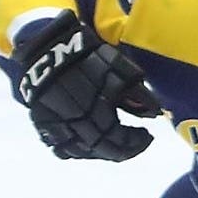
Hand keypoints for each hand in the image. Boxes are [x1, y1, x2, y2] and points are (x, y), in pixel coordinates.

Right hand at [10, 11, 160, 161]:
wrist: (46, 46)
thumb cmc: (87, 55)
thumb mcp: (119, 67)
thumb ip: (138, 92)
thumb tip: (155, 112)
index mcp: (96, 110)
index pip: (120, 139)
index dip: (137, 142)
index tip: (148, 136)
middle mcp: (75, 122)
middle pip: (102, 149)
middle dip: (123, 150)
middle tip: (136, 144)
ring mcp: (55, 124)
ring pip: (80, 151)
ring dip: (101, 152)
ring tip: (115, 144)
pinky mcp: (41, 122)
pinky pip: (59, 146)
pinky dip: (77, 150)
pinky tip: (90, 144)